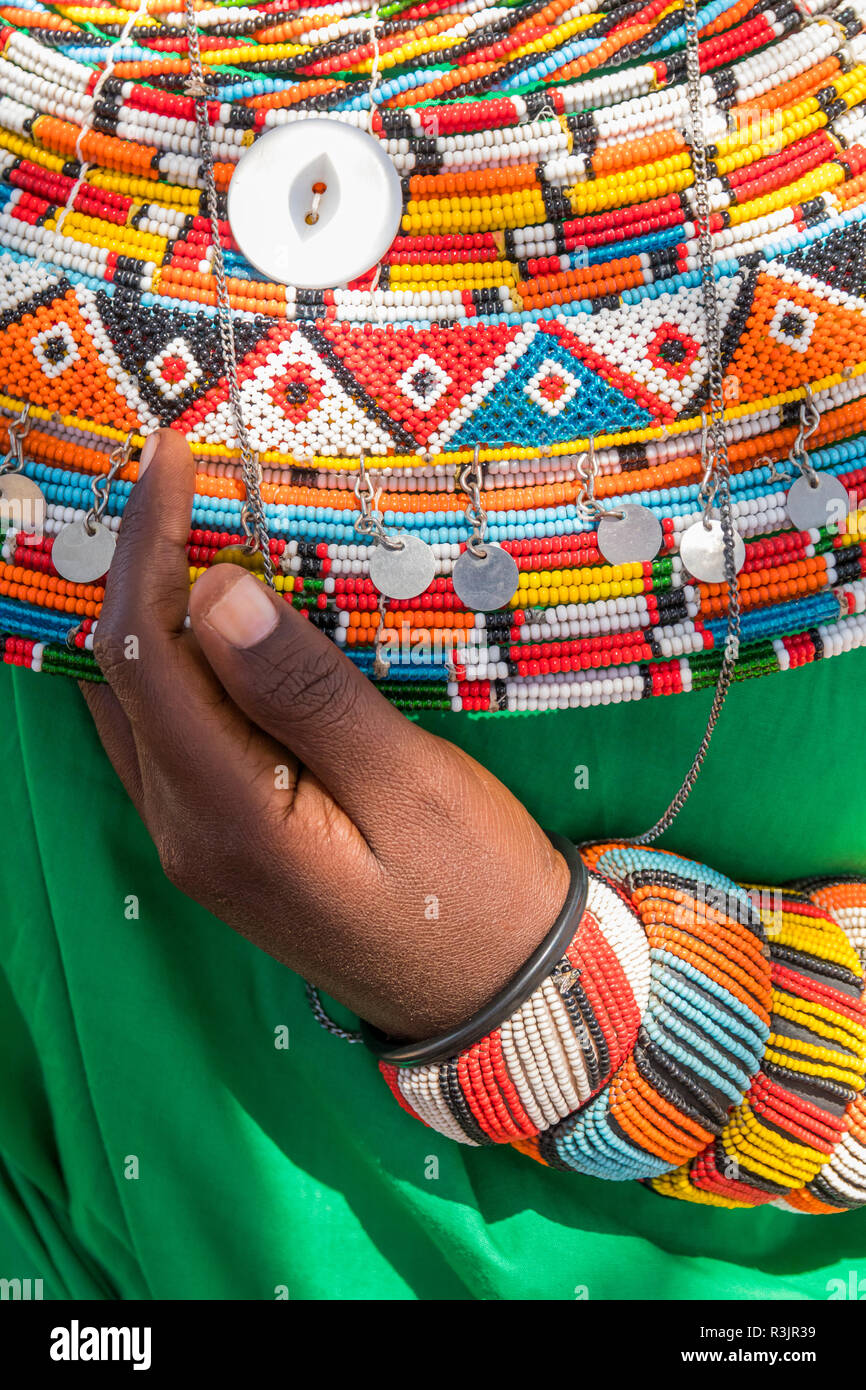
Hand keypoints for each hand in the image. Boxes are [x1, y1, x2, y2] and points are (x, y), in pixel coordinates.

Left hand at [82, 429, 568, 1038]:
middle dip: (138, 569)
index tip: (176, 460)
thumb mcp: (407, 784)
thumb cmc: (473, 892)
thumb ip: (306, 692)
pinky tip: (213, 620)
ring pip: (135, 706)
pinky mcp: (223, 842)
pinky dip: (177, 664)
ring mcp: (196, 844)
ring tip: (189, 527)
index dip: (152, 550)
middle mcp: (185, 833)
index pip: (150, 657)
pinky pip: (169, 734)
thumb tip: (217, 589)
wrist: (495, 997)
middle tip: (180, 480)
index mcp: (226, 820)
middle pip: (123, 678)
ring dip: (151, 613)